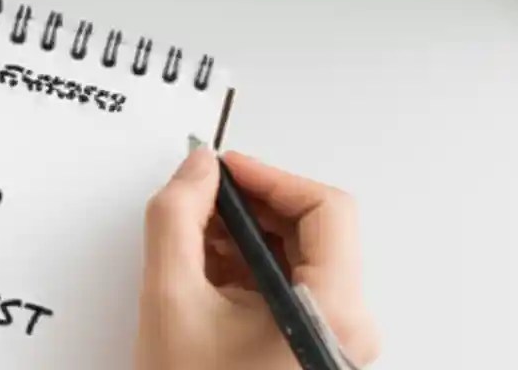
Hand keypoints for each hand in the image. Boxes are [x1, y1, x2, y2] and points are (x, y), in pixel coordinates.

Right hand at [135, 150, 380, 369]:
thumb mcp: (170, 300)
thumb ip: (176, 218)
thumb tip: (196, 170)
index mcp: (331, 313)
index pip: (326, 210)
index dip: (270, 177)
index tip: (225, 169)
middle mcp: (347, 327)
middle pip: (314, 230)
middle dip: (251, 206)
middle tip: (202, 195)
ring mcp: (332, 339)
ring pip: (299, 256)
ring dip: (245, 235)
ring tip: (193, 236)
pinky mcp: (310, 347)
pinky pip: (289, 285)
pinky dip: (247, 266)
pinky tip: (204, 268)